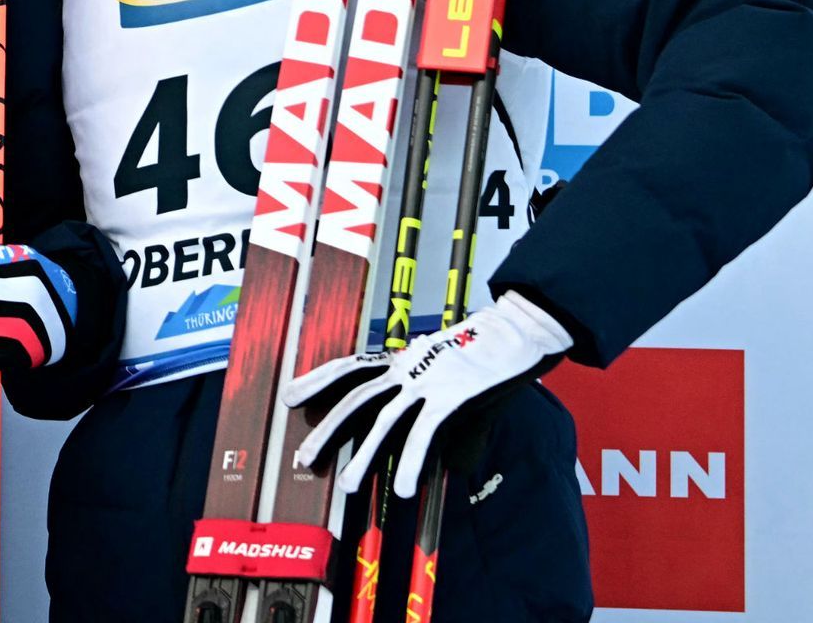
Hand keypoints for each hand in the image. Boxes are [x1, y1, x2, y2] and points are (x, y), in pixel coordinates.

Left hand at [282, 291, 571, 498]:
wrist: (521, 327)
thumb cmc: (490, 352)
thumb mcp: (456, 380)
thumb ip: (447, 421)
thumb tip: (452, 464)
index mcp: (403, 358)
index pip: (351, 367)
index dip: (318, 379)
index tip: (292, 394)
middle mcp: (407, 366)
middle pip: (356, 396)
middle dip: (327, 428)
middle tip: (304, 457)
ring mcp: (426, 379)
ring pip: (384, 417)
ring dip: (364, 453)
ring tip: (347, 485)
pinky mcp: (451, 394)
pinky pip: (424, 431)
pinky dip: (411, 459)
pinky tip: (402, 486)